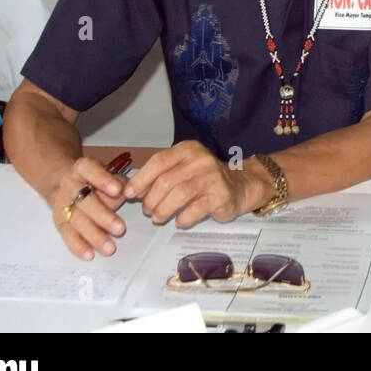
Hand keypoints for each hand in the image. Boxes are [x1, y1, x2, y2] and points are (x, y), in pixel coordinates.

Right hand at [51, 156, 127, 260]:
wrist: (62, 180)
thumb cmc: (93, 179)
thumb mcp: (107, 173)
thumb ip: (119, 182)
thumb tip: (131, 193)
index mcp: (83, 168)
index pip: (91, 170)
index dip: (104, 180)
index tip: (118, 190)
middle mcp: (70, 185)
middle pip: (85, 201)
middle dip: (103, 216)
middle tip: (120, 228)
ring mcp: (62, 203)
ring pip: (77, 220)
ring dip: (94, 235)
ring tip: (109, 247)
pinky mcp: (59, 221)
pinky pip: (67, 235)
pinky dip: (78, 246)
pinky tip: (89, 254)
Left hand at [123, 140, 271, 227]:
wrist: (241, 185)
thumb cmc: (206, 179)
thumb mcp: (184, 168)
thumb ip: (161, 175)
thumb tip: (132, 190)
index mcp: (188, 149)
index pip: (158, 162)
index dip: (141, 180)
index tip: (129, 194)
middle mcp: (201, 160)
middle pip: (166, 181)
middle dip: (151, 199)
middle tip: (147, 210)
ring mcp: (212, 177)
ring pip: (178, 196)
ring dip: (163, 210)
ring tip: (158, 217)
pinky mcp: (221, 196)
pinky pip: (194, 210)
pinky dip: (182, 219)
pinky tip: (180, 221)